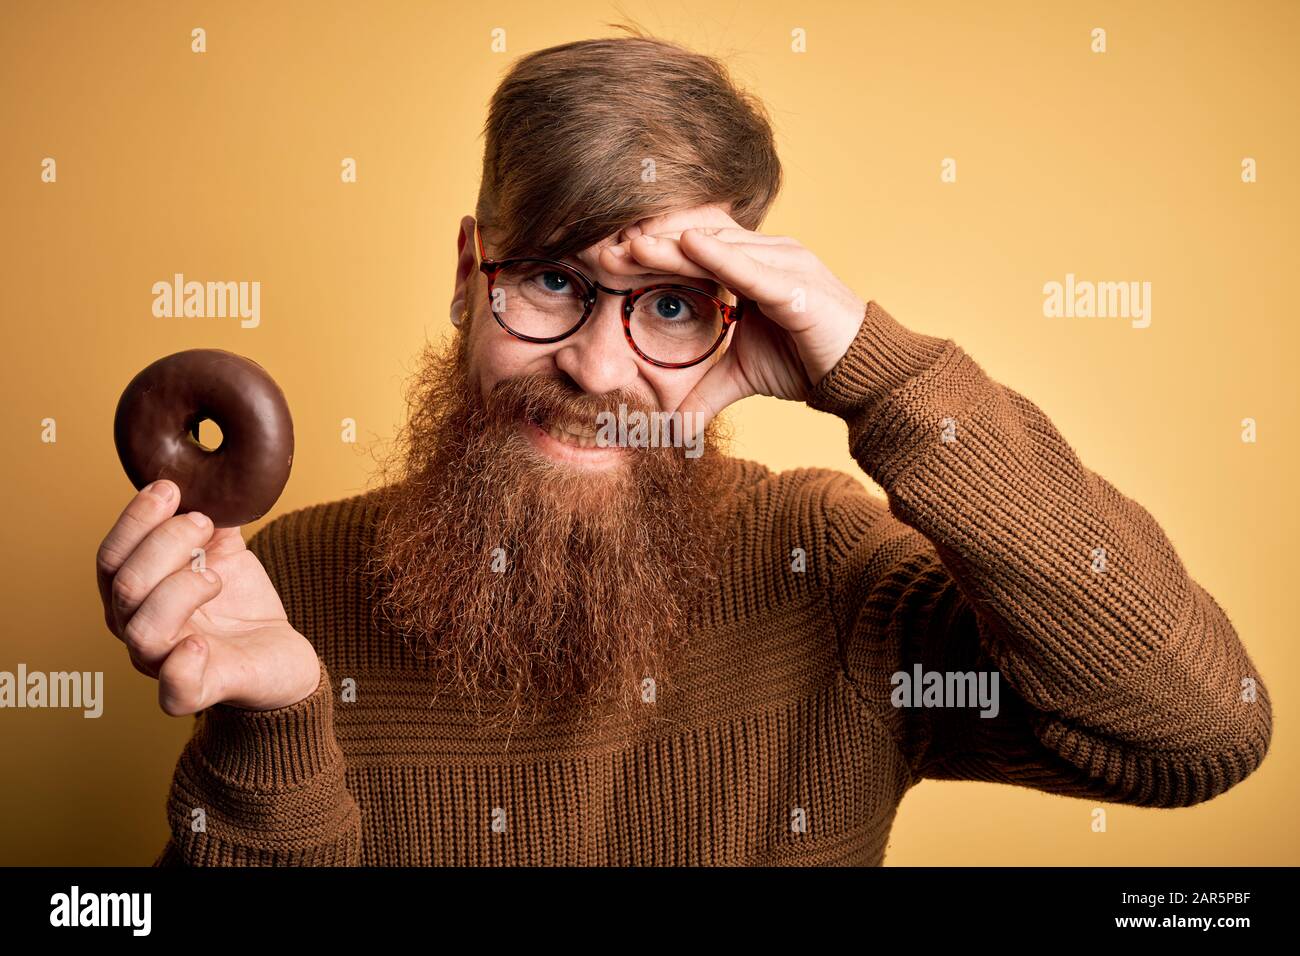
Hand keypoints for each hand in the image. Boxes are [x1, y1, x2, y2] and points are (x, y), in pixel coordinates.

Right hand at [95, 480, 319, 714]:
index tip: (169, 487)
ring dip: (180, 589)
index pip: (112, 557)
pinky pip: (174, 690)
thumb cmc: (239, 604)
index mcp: (134, 594)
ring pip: (143, 628)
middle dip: (165, 544)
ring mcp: (162, 664)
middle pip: (125, 585)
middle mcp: (136, 629)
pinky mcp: (197, 691)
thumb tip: (205, 477)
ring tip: (215, 575)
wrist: (279, 654)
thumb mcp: (222, 552)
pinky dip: (181, 665)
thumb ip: (208, 518)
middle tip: (205, 524)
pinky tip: (200, 643)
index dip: (135, 520)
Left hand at [598, 204, 866, 426]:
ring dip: (673, 247)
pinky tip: (689, 245)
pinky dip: (721, 257)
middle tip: (604, 248)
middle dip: (651, 244)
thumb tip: (670, 432)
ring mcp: (785, 264)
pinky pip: (753, 269)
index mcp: (749, 264)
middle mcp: (766, 253)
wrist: (858, 376)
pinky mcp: (799, 286)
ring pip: (719, 249)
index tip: (606, 258)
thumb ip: (703, 395)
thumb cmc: (806, 361)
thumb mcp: (740, 377)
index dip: (650, 253)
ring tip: (632, 245)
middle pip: (698, 242)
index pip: (690, 251)